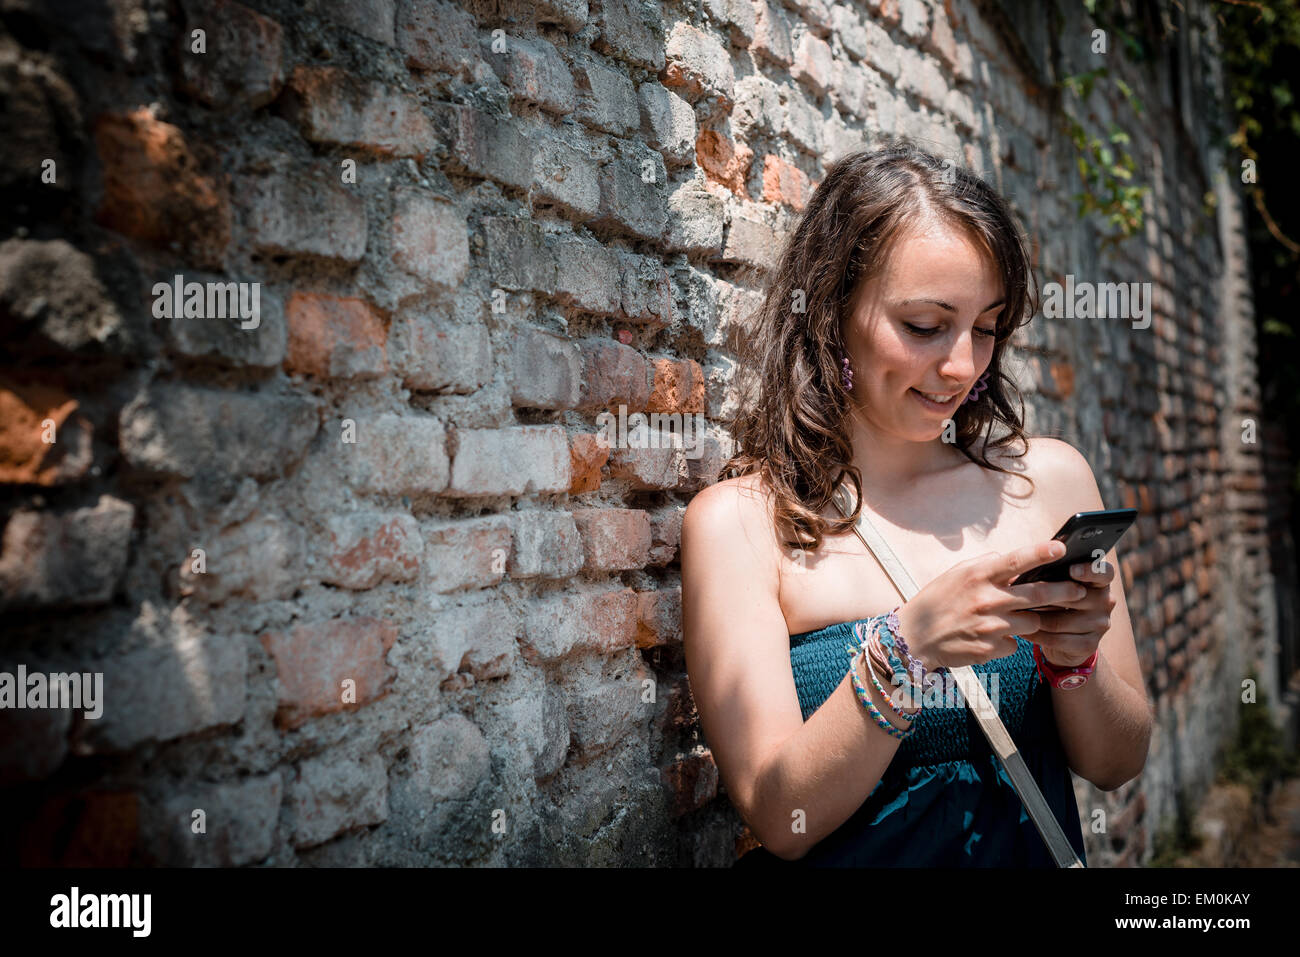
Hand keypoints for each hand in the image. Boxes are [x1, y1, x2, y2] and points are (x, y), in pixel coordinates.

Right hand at [895, 540, 1086, 670]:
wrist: (914, 638)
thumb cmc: (937, 601)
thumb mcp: (956, 574)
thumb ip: (985, 566)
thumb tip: (1011, 559)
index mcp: (977, 576)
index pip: (1016, 561)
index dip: (1041, 553)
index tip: (1062, 547)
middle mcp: (985, 599)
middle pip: (1037, 594)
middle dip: (1064, 591)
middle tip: (1079, 590)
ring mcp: (989, 626)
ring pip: (1031, 622)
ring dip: (1031, 619)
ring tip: (1017, 617)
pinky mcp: (990, 648)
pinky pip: (1014, 643)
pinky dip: (1009, 639)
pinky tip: (991, 637)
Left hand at [1018, 559, 1116, 666]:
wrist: (1067, 640)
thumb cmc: (1057, 602)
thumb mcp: (1058, 585)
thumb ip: (1053, 574)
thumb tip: (1028, 566)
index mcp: (1101, 581)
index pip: (1104, 572)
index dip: (1089, 570)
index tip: (1071, 569)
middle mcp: (1106, 601)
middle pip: (1075, 596)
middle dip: (1044, 595)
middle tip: (1019, 593)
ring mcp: (1100, 625)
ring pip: (1060, 620)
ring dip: (1034, 617)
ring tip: (1014, 612)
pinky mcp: (1089, 645)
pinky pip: (1057, 639)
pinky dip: (1036, 635)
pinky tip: (1021, 630)